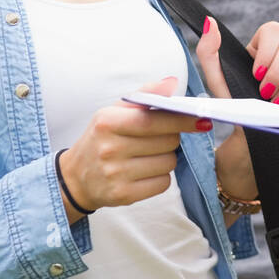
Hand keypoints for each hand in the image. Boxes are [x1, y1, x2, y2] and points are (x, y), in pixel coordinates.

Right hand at [60, 75, 209, 212]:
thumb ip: (144, 95)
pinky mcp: (122, 196)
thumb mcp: (115, 112)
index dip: (181, 119)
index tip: (203, 119)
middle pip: (167, 142)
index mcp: (107, 122)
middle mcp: (109, 149)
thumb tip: (171, 82)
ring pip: (168, 163)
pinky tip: (144, 172)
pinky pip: (162, 184)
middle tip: (159, 138)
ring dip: (167, 158)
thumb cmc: (102, 139)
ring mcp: (115, 175)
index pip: (153, 120)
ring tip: (148, 155)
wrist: (75, 178)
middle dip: (172, 138)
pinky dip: (160, 177)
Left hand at [193, 16, 278, 110]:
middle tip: (265, 93)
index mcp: (263, 49)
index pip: (273, 29)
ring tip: (276, 105)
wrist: (252, 137)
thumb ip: (208, 51)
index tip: (256, 74)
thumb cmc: (236, 108)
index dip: (268, 50)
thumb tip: (210, 22)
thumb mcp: (217, 81)